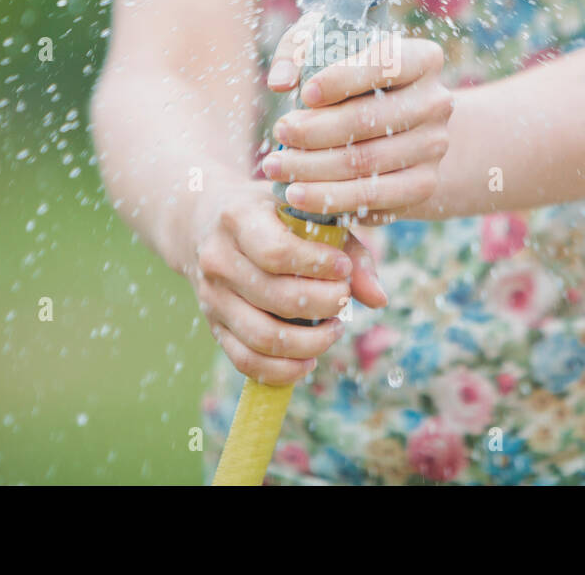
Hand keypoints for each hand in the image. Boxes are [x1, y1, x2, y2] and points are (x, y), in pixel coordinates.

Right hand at [189, 179, 386, 384]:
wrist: (205, 221)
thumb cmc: (271, 215)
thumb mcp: (305, 214)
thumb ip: (348, 249)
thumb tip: (379, 298)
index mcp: (238, 219)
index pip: (277, 253)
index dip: (317, 266)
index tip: (343, 269)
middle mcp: (217, 259)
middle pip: (277, 298)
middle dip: (324, 303)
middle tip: (343, 297)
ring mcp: (211, 297)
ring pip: (263, 337)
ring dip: (310, 342)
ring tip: (334, 328)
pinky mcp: (214, 327)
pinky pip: (247, 362)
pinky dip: (284, 371)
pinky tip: (310, 361)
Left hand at [261, 27, 452, 223]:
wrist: (400, 129)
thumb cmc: (353, 80)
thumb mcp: (328, 47)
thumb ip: (298, 52)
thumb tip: (281, 82)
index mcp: (423, 58)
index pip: (386, 63)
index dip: (342, 79)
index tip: (304, 94)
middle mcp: (436, 102)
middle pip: (368, 118)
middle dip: (314, 129)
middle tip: (279, 132)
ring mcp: (433, 146)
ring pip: (365, 162)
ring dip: (311, 168)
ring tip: (275, 168)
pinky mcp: (423, 184)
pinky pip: (372, 198)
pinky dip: (328, 198)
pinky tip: (296, 195)